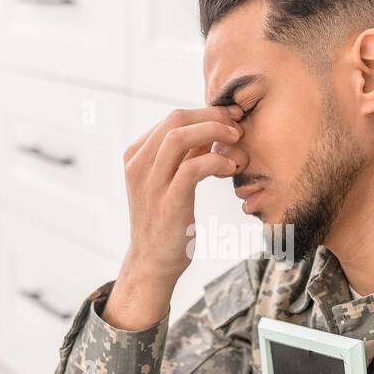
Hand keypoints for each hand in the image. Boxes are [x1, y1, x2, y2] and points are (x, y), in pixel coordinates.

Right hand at [102, 105, 244, 330]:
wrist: (151, 262)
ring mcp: (150, 184)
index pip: (172, 118)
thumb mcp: (168, 180)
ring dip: (214, 132)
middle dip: (212, 116)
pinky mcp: (167, 202)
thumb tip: (210, 128)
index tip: (231, 116)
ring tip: (236, 140)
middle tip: (238, 124)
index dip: (206, 111)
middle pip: (175, 120)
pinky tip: (230, 168)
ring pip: (180, 138)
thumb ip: (183, 155)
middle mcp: (137, 165)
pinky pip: (192, 168)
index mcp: (136, 155)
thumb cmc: (165, 220)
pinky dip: (215, 162)